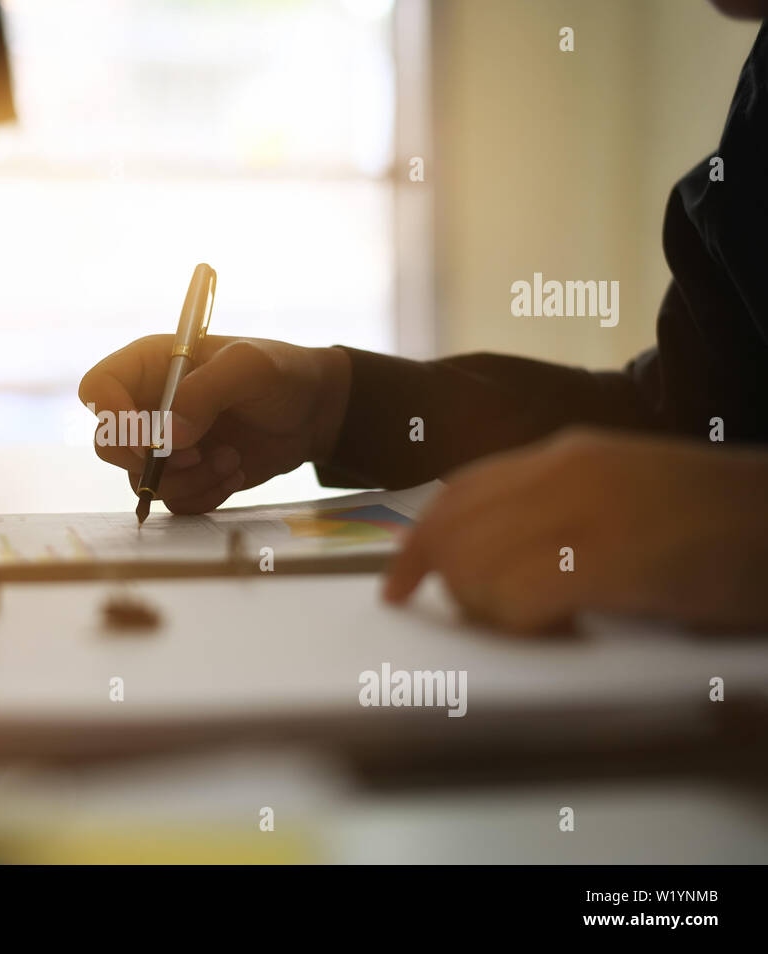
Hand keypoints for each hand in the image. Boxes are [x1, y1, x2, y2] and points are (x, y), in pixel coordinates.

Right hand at [78, 336, 350, 512]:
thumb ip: (205, 392)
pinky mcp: (185, 476)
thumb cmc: (281, 374)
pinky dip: (204, 496)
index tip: (149, 441)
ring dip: (189, 480)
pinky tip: (235, 473)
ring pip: (143, 481)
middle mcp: (148, 406)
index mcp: (150, 366)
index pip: (98, 389)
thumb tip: (167, 438)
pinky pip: (174, 501)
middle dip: (152, 462)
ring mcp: (164, 445)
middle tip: (197, 454)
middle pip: (109, 445)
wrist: (314, 412)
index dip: (112, 417)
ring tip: (232, 459)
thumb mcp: (249, 367)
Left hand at [383, 428, 767, 630]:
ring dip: (496, 613)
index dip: (417, 547)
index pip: (456, 494)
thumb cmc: (719, 526)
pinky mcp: (609, 556)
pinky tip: (573, 632)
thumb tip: (486, 555)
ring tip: (551, 624)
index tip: (397, 590)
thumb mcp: (626, 497)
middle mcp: (565, 473)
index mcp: (565, 456)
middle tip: (498, 620)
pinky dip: (529, 629)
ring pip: (474, 567)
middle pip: (451, 532)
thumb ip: (556, 511)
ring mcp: (586, 510)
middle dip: (453, 588)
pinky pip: (519, 598)